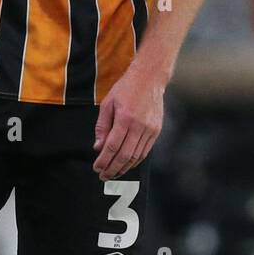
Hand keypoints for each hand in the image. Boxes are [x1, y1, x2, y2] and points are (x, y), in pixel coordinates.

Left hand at [93, 64, 165, 179]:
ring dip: (124, 168)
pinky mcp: (156, 130)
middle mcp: (139, 125)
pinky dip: (135, 161)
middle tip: (104, 176)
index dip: (103, 160)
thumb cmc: (126, 88)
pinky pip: (145, 151)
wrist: (150, 78)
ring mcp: (150, 129)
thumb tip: (98, 147)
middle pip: (124, 155)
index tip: (96, 168)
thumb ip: (102, 127)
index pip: (112, 147)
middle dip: (112, 169)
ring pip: (136, 156)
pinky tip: (127, 164)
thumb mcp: (107, 103)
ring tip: (114, 173)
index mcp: (125, 118)